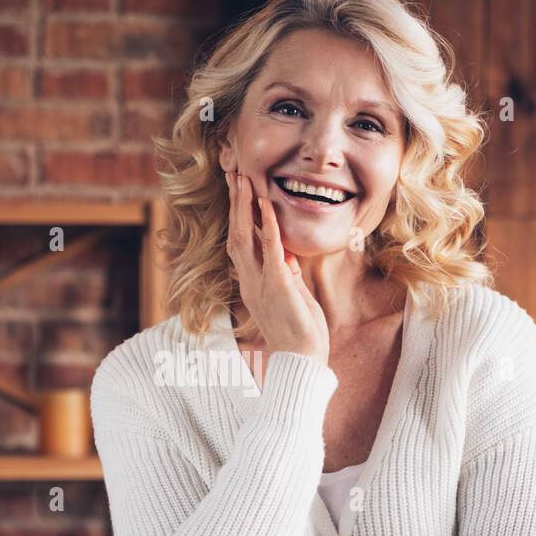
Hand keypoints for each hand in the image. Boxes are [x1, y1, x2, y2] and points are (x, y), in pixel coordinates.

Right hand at [225, 171, 329, 367]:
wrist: (301, 360)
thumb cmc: (301, 334)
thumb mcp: (294, 297)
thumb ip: (287, 276)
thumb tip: (288, 257)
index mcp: (252, 284)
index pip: (240, 244)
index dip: (238, 218)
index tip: (238, 193)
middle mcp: (250, 281)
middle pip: (236, 234)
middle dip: (234, 204)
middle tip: (233, 175)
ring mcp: (260, 282)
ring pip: (245, 236)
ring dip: (244, 206)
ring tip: (243, 180)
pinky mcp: (277, 284)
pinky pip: (270, 248)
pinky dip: (267, 224)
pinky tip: (265, 203)